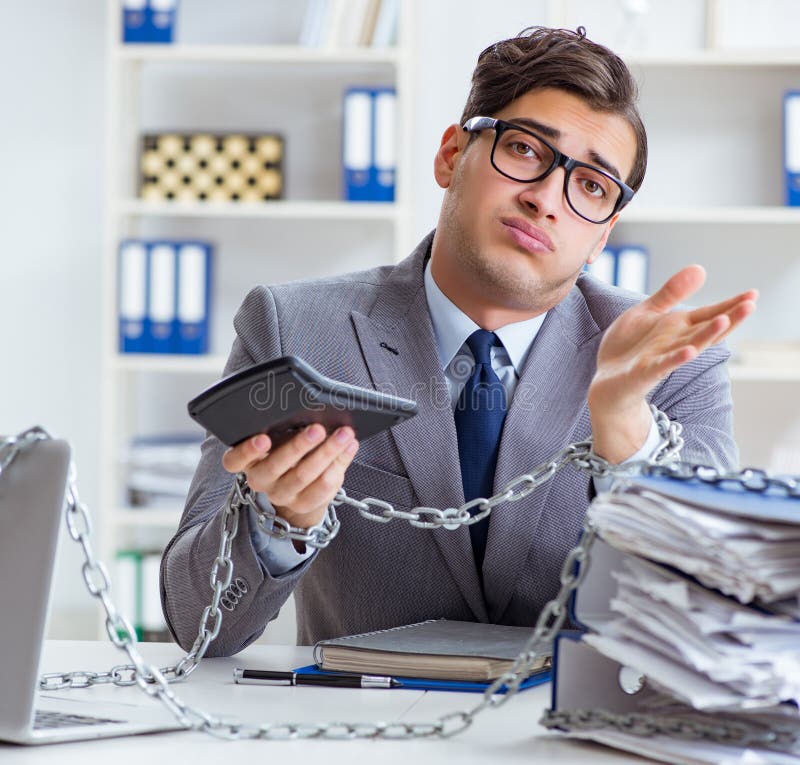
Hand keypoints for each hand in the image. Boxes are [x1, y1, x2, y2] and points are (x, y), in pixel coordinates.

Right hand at [221, 425, 358, 530]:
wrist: (299, 487)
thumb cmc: (289, 451)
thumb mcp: (283, 437)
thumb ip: (292, 424)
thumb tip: (316, 407)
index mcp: (248, 461)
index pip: (234, 461)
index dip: (247, 451)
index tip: (263, 438)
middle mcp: (260, 480)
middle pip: (275, 466)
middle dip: (298, 446)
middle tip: (317, 429)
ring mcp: (281, 495)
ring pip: (302, 476)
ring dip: (326, 453)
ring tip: (343, 434)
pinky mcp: (303, 504)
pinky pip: (321, 488)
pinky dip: (338, 465)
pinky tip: (348, 448)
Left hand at [587, 265, 757, 462]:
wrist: (606, 382)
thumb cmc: (629, 348)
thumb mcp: (647, 313)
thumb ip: (671, 293)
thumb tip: (700, 268)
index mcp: (677, 328)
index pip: (708, 315)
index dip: (729, 306)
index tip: (753, 294)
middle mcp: (675, 343)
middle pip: (705, 330)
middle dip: (728, 318)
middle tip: (751, 304)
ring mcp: (661, 359)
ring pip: (688, 347)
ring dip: (705, 335)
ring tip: (724, 321)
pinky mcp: (643, 373)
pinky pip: (662, 366)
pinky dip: (676, 359)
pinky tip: (689, 352)